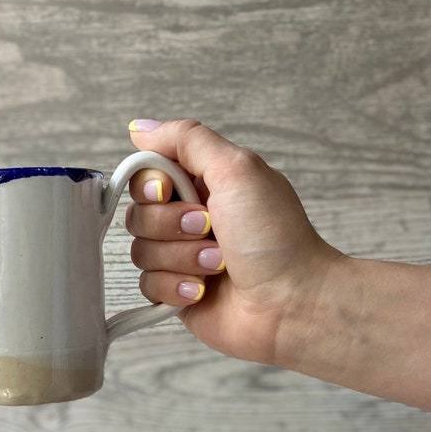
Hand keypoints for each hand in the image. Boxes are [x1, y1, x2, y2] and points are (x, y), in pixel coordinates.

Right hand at [127, 119, 343, 367]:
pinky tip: (205, 290)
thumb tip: (140, 130)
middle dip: (171, 225)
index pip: (146, 175)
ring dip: (181, 258)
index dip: (150, 185)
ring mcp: (182, 257)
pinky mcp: (177, 293)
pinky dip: (177, 287)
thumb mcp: (236, 168)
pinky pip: (148, 286)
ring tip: (219, 265)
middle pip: (138, 215)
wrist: (291, 302)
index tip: (169, 191)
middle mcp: (189, 218)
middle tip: (210, 229)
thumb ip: (187, 140)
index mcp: (203, 184)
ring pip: (141, 252)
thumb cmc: (275, 237)